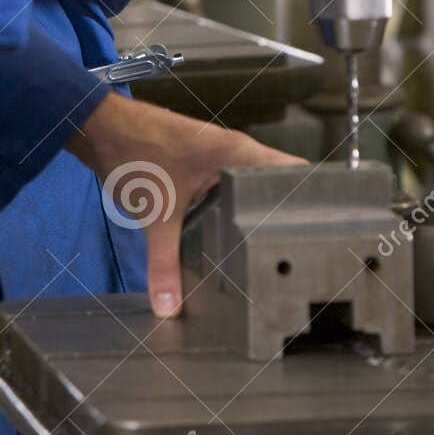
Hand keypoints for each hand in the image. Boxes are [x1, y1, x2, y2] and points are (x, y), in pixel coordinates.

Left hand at [69, 92, 305, 315]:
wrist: (99, 127)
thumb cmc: (132, 152)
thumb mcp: (154, 215)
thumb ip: (163, 264)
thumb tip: (170, 307)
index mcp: (238, 153)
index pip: (296, 172)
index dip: (318, 199)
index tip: (335, 229)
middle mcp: (237, 151)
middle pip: (280, 185)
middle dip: (292, 217)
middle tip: (309, 254)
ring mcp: (221, 156)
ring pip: (256, 187)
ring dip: (265, 212)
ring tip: (283, 251)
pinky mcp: (205, 164)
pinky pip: (235, 188)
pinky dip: (240, 208)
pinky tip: (241, 236)